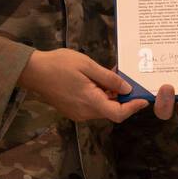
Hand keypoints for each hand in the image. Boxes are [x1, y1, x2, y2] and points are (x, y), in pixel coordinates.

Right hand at [17, 49, 149, 123]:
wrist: (33, 71)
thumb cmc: (59, 64)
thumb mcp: (87, 65)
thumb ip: (109, 78)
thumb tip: (127, 89)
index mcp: (90, 101)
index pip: (118, 114)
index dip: (133, 108)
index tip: (143, 99)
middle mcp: (85, 112)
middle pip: (112, 111)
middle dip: (122, 97)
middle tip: (125, 78)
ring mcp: (78, 113)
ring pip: (102, 108)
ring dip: (110, 95)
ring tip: (110, 74)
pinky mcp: (72, 110)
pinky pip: (92, 106)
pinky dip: (99, 96)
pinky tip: (97, 80)